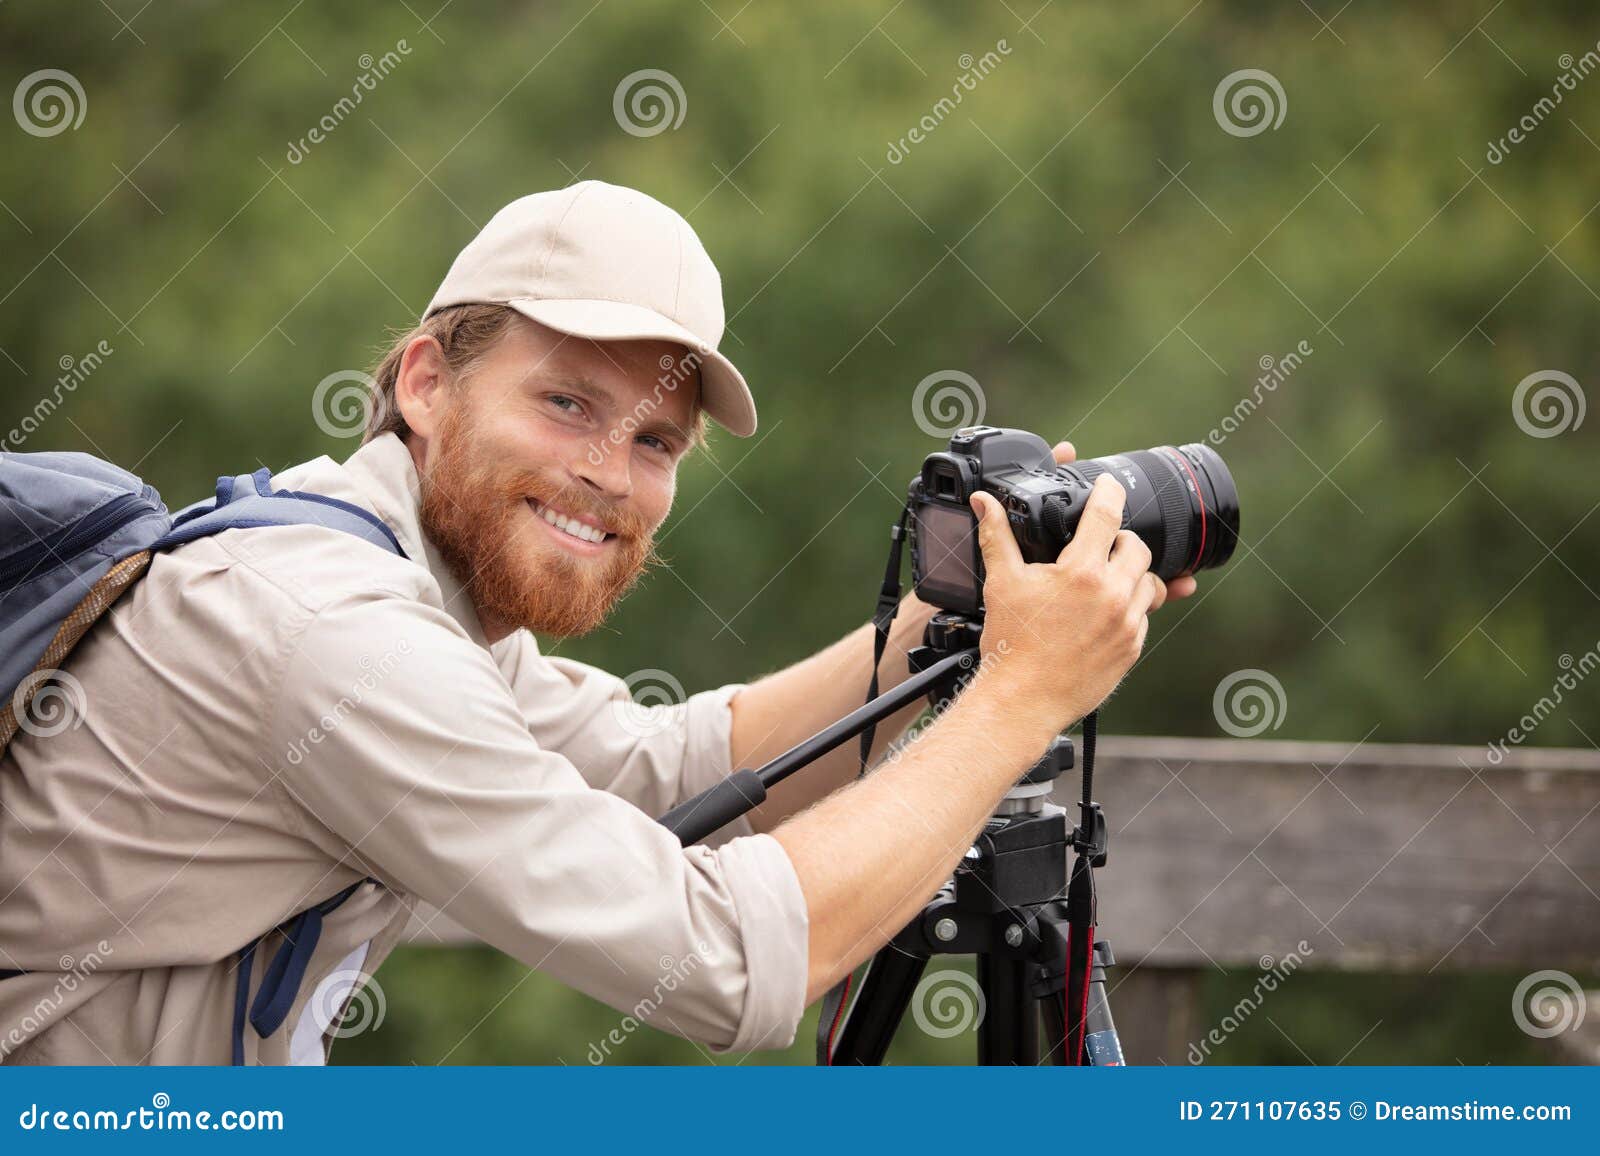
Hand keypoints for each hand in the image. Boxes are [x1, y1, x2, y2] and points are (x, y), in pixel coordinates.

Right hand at [969, 472, 1161, 729]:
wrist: (1022, 700)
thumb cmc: (1011, 645)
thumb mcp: (1002, 583)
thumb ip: (997, 536)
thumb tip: (983, 503)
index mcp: (1081, 572)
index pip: (1107, 515)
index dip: (1109, 492)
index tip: (1109, 485)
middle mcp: (1112, 595)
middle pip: (1138, 548)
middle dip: (1121, 541)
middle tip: (1100, 546)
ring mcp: (1127, 624)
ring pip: (1149, 582)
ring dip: (1131, 574)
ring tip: (1104, 580)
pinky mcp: (1132, 648)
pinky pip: (1144, 617)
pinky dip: (1130, 608)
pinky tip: (1103, 613)